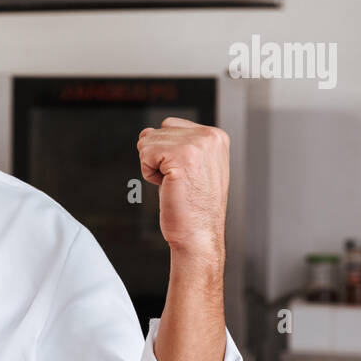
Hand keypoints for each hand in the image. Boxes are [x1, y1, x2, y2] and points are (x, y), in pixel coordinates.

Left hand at [136, 118, 228, 260]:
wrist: (199, 234)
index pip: (170, 125)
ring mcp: (197, 145)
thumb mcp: (192, 165)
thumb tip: (145, 133)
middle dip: (158, 158)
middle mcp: (210, 137)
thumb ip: (175, 143)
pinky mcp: (181, 157)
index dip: (166, 152)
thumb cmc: (194, 206)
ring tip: (175, 184)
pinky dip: (149, 173)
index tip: (185, 173)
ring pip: (147, 142)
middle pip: (157, 131)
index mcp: (216, 136)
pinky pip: (145, 155)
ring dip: (153, 166)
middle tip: (178, 181)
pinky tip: (168, 186)